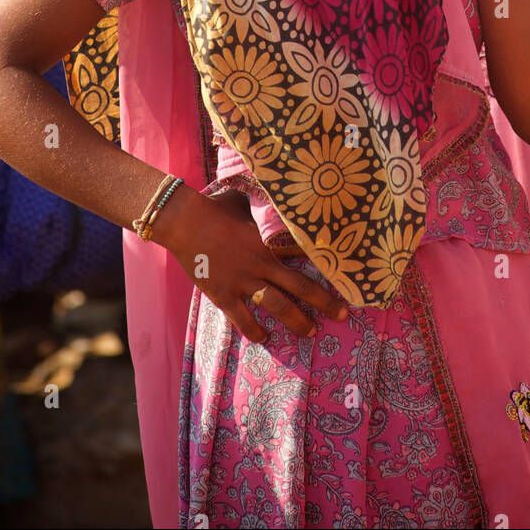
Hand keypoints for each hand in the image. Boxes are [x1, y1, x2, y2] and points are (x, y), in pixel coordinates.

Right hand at [156, 186, 349, 342]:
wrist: (185, 221)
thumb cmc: (216, 207)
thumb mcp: (246, 201)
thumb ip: (262, 205)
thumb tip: (275, 190)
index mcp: (269, 241)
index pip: (304, 253)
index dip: (325, 263)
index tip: (345, 271)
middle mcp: (262, 264)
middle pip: (300, 286)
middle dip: (324, 301)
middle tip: (343, 314)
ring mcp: (243, 281)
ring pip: (277, 306)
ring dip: (296, 320)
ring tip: (311, 331)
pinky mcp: (224, 295)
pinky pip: (243, 319)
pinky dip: (254, 331)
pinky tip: (265, 338)